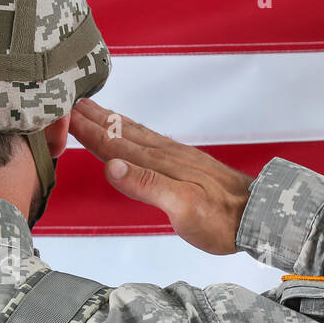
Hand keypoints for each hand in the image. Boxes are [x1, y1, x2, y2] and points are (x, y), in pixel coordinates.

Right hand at [69, 98, 254, 254]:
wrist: (257, 216)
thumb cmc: (220, 220)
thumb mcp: (182, 208)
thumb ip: (146, 185)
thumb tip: (110, 165)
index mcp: (159, 164)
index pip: (115, 144)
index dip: (88, 130)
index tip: (65, 115)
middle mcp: (165, 154)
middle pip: (121, 132)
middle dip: (94, 118)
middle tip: (69, 102)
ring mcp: (175, 157)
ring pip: (135, 133)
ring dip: (110, 121)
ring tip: (91, 109)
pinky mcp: (184, 163)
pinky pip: (149, 140)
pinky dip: (131, 131)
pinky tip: (129, 132)